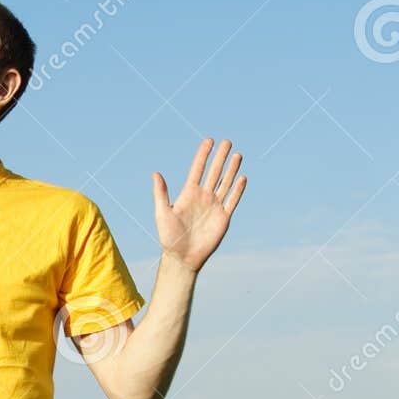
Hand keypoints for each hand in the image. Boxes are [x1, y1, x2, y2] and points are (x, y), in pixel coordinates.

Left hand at [152, 137, 245, 273]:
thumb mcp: (162, 213)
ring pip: (225, 183)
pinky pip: (232, 201)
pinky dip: (237, 190)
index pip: (198, 169)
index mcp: (188, 193)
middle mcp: (203, 197)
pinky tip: (242, 177)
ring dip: (231, 169)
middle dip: (220, 157)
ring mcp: (214, 206)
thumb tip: (155, 173)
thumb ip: (161, 193)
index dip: (203, 155)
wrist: (182, 257)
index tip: (209, 140)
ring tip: (237, 154)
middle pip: (214, 172)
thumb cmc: (169, 237)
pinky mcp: (223, 218)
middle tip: (227, 141)